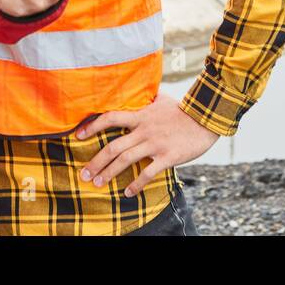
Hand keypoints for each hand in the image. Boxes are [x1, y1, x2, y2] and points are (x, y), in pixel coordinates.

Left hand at [76, 94, 219, 195]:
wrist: (206, 118)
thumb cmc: (184, 109)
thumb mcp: (163, 99)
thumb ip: (149, 99)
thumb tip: (142, 91)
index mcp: (141, 116)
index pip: (110, 118)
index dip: (92, 126)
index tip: (77, 136)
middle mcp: (144, 130)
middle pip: (113, 146)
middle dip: (96, 162)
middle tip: (83, 174)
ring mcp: (155, 144)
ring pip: (126, 160)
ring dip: (109, 174)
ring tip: (97, 184)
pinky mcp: (168, 156)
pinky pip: (148, 173)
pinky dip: (136, 185)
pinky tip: (128, 193)